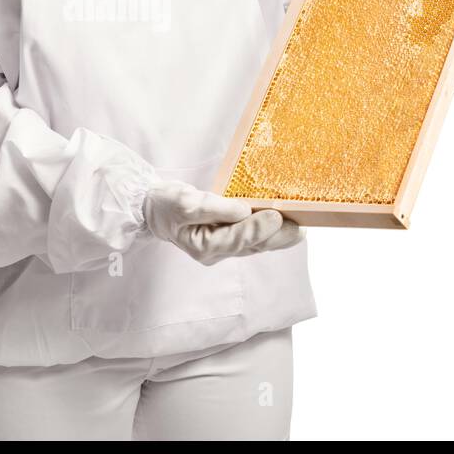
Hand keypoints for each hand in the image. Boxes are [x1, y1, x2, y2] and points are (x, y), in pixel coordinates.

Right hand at [140, 180, 303, 266]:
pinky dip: (267, 231)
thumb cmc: (165, 204)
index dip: (257, 228)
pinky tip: (284, 225)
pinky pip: (250, 238)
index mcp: (202, 246)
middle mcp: (215, 252)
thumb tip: (242, 209)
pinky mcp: (226, 238)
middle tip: (300, 228)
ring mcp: (221, 247)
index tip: (277, 216)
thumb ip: (213, 207)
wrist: (153, 209)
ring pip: (254, 244)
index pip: (235, 239)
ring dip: (277, 236)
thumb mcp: (184, 201)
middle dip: (277, 237)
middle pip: (251, 246)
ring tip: (300, 228)